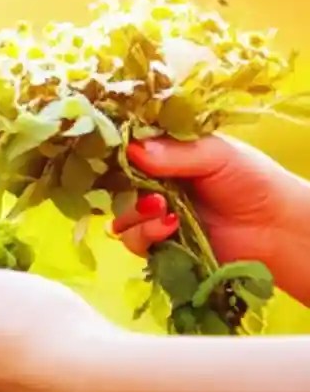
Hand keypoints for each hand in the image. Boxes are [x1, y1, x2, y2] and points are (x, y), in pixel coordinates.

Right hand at [112, 135, 309, 303]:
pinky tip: (169, 228)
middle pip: (115, 184)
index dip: (115, 150)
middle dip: (124, 188)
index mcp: (164, 153)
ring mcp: (154, 214)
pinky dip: (145, 234)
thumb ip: (176, 153)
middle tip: (148, 190)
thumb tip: (131, 150)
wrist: (278, 230)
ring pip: (120, 214)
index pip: (126, 148)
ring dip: (135, 214)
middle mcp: (153, 183)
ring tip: (163, 211)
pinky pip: (133, 240)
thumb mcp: (217, 155)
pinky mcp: (159, 243)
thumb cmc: (253, 181)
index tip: (112, 152)